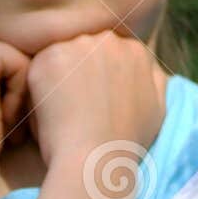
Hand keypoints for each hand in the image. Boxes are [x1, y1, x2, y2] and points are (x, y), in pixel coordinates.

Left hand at [23, 31, 166, 172]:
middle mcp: (109, 40)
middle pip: (87, 51)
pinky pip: (40, 69)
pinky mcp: (50, 57)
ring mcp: (78, 45)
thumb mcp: (158, 109)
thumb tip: (148, 65)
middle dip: (80, 75)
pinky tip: (50, 113)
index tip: (97, 105)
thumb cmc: (127, 142)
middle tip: (79, 110)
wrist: (96, 159)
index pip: (111, 56)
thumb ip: (154, 80)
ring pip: (62, 57)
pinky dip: (39, 90)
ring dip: (59, 79)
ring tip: (65, 113)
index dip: (100, 82)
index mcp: (136, 50)